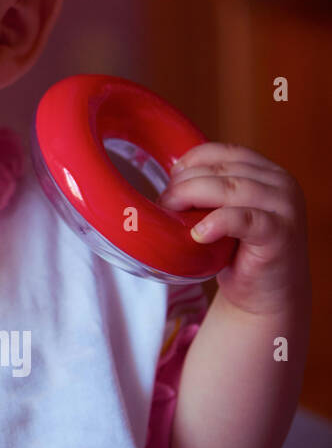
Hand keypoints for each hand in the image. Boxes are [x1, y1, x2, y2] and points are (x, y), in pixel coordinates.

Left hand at [159, 142, 309, 312]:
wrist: (265, 295)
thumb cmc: (238, 251)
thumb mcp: (221, 211)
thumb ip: (208, 190)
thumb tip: (166, 178)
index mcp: (266, 171)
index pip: (223, 152)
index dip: (191, 161)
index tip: (170, 179)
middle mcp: (281, 183)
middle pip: (222, 169)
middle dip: (185, 184)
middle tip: (164, 204)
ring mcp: (284, 207)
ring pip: (230, 189)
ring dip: (192, 198)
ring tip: (173, 215)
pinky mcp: (280, 233)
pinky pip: (244, 219)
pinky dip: (216, 222)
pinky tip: (198, 234)